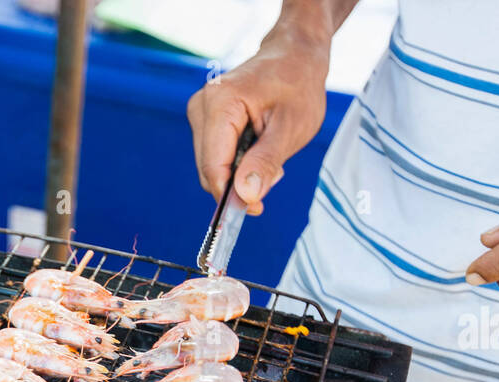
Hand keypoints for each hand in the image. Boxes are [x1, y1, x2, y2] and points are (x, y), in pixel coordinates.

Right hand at [187, 22, 331, 214]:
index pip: (213, 167)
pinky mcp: (204, 118)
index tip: (257, 209)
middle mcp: (201, 106)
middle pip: (208, 169)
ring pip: (210, 166)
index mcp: (220, 104)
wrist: (294, 55)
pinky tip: (258, 148)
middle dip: (239, 183)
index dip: (231, 195)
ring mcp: (200, 112)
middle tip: (276, 173)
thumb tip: (245, 196)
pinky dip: (236, 162)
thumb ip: (265, 163)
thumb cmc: (298, 85)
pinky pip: (214, 155)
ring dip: (239, 173)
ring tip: (270, 154)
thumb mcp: (291, 128)